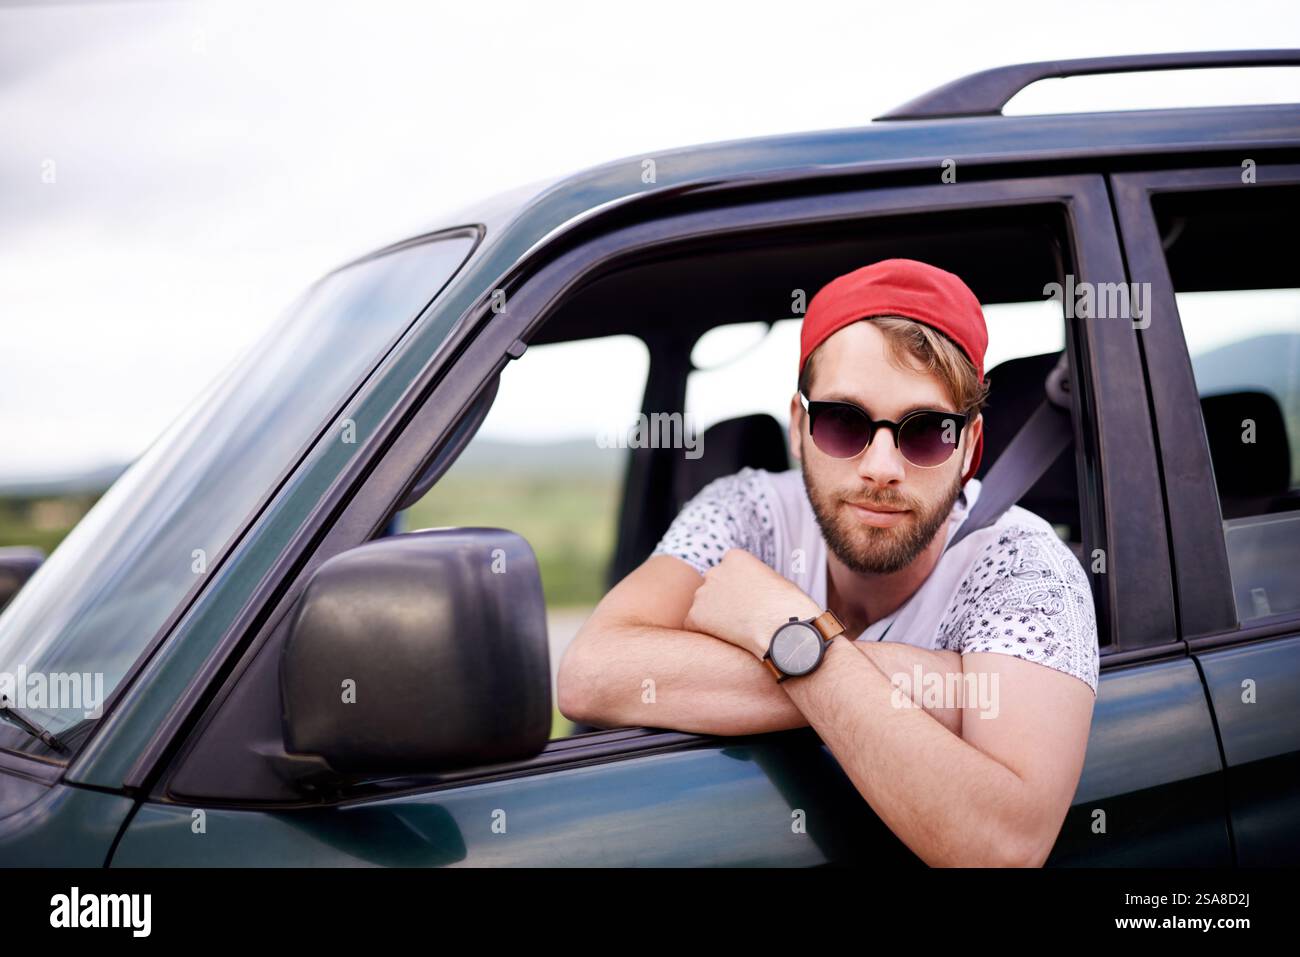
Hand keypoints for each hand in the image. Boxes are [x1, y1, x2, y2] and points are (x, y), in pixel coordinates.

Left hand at [683, 548, 821, 659]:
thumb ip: (754, 580)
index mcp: (734, 557)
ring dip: (714, 617)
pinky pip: (694, 625)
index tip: (748, 600)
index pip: (727, 570)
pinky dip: (706, 633)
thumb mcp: (775, 580)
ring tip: (737, 631)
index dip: (738, 588)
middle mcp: (714, 571)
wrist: (784, 631)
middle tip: (741, 618)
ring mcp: (703, 594)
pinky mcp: (695, 616)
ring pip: (703, 605)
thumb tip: (750, 590)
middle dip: (723, 600)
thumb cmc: (789, 607)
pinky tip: (725, 640)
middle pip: (714, 586)